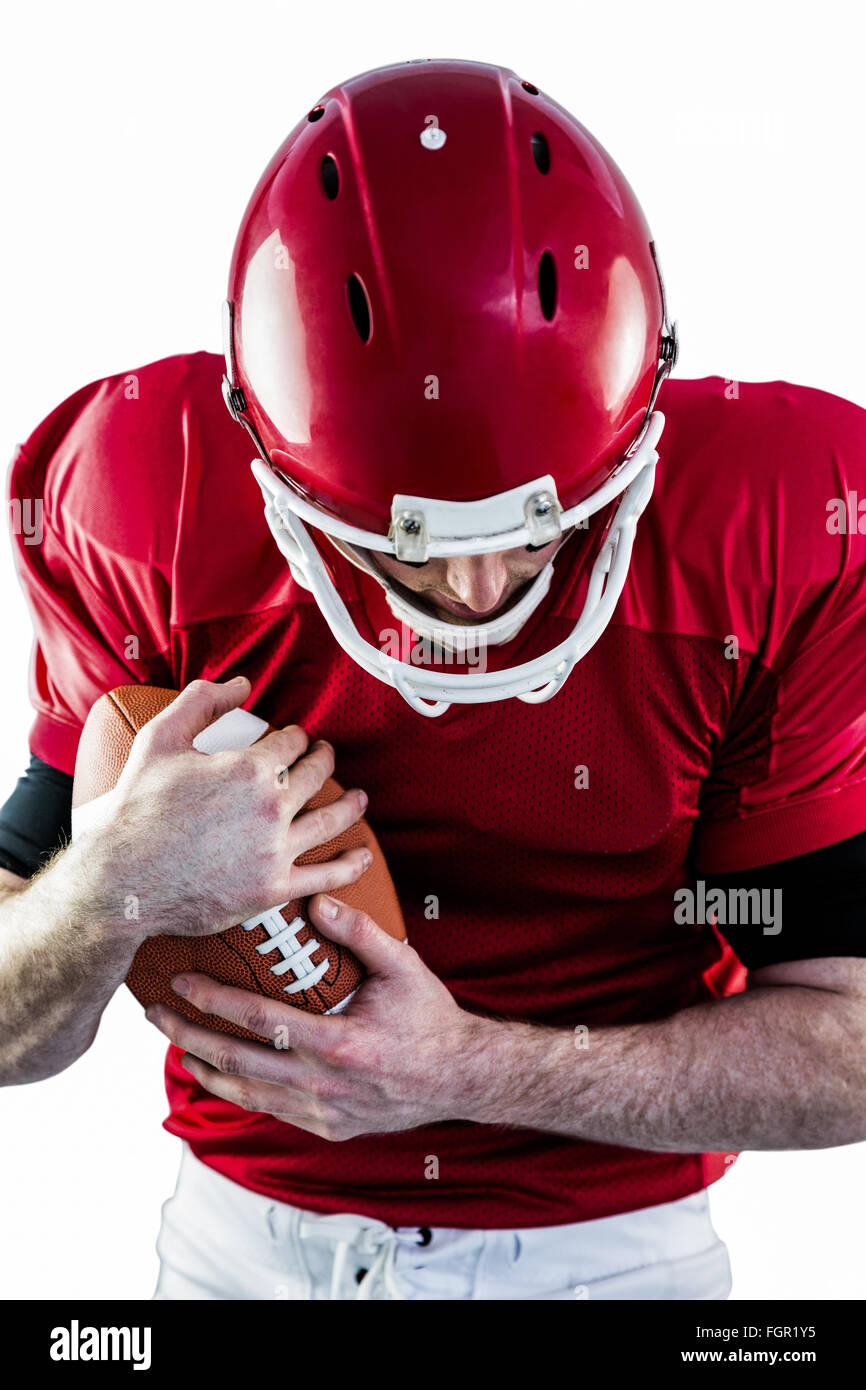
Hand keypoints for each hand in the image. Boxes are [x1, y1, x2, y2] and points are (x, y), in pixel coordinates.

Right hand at [87, 678, 370, 939]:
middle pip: (315, 776)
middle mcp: (272, 808)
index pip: (292, 743)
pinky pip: (324, 876)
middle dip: (324, 761)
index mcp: (250, 768)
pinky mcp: (272, 889)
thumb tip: (242, 684)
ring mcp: (275, 851)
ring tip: (359, 799)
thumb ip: (202, 700)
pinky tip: (360, 857)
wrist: (120, 877)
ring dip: (350, 805)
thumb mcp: (161, 738)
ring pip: (330, 822)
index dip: (297, 737)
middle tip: (325, 758)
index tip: (296, 738)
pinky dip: (348, 865)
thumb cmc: (136, 807)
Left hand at [145, 893, 483, 1139]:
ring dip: (204, 1068)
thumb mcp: (403, 966)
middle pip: (237, 1062)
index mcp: (339, 1045)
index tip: (181, 983)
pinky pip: (269, 1111)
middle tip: (157, 1013)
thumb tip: (316, 903)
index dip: (215, 1001)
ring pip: (245, 1095)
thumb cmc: (430, 1018)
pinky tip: (219, 1073)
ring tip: (176, 1043)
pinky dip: (237, 1092)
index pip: (260, 1020)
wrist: (461, 1077)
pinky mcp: (326, 1128)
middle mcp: (324, 1086)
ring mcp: (323, 1113)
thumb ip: (361, 933)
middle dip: (189, 1035)